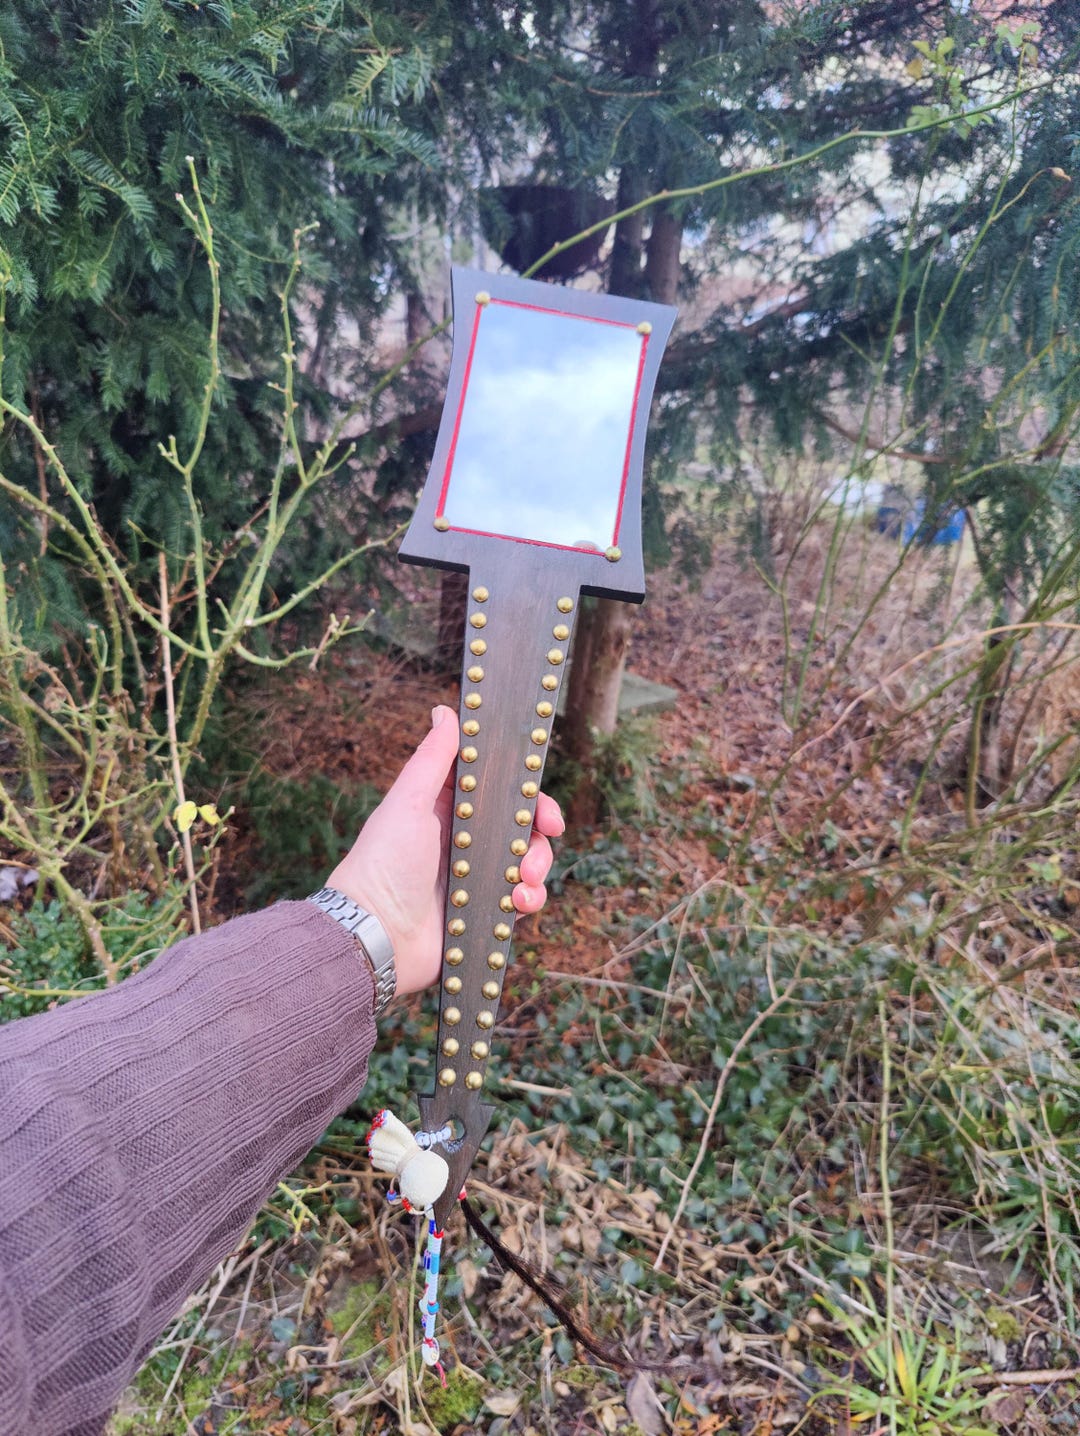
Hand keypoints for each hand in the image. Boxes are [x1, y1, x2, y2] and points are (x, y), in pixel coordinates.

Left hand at [327, 705, 563, 997]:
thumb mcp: (408, 802)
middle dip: (540, 831)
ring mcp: (477, 877)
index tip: (541, 800)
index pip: (500, 790)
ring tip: (522, 880)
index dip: (526, 792)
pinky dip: (529, 899)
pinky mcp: (484, 911)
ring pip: (528, 862)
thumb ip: (431, 758)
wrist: (375, 935)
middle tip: (547, 834)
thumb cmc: (383, 862)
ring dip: (538, 866)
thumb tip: (446, 710)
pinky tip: (517, 902)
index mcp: (449, 810)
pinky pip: (522, 900)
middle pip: (523, 826)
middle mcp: (466, 841)